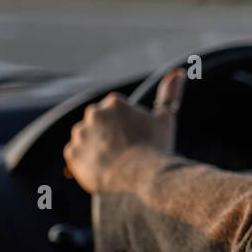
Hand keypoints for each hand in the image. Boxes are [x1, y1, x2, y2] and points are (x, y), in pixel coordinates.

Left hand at [64, 70, 185, 193]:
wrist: (142, 177)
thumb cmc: (156, 147)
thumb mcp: (165, 119)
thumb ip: (169, 94)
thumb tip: (178, 73)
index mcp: (114, 103)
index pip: (116, 111)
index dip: (126, 126)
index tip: (135, 138)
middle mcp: (94, 114)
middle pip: (98, 122)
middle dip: (107, 133)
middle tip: (124, 151)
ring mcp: (81, 134)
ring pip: (85, 138)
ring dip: (94, 146)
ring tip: (113, 162)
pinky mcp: (72, 154)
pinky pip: (75, 156)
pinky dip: (84, 162)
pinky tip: (101, 170)